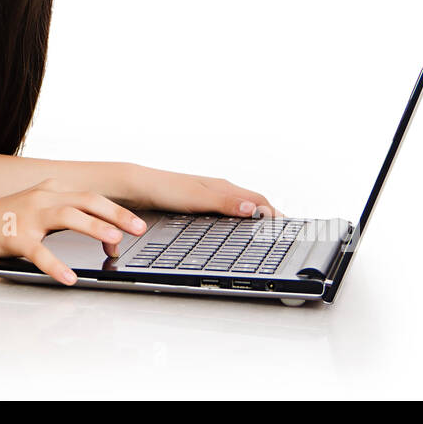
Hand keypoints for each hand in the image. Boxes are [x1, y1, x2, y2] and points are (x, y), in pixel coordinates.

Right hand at [0, 178, 148, 285]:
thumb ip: (64, 218)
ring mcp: (27, 215)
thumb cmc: (0, 221)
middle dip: (117, 214)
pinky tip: (69, 278)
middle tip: (139, 228)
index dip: (116, 212)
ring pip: (68, 216)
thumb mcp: (36, 211)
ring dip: (94, 226)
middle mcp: (42, 197)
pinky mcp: (13, 236)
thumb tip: (101, 233)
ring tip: (114, 241)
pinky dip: (56, 264)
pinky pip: (39, 251)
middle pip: (88, 200)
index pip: (91, 197)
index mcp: (50, 190)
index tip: (133, 228)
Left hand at [122, 164, 284, 220]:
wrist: (133, 188)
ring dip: (253, 221)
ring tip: (264, 236)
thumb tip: (255, 208)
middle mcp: (217, 191)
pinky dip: (234, 225)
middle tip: (282, 236)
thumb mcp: (196, 197)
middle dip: (268, 218)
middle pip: (251, 205)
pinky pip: (222, 217)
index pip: (258, 200)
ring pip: (238, 211)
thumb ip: (225, 202)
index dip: (275, 215)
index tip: (289, 229)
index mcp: (222, 187)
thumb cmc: (162, 189)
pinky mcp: (195, 208)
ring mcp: (207, 200)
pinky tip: (232, 234)